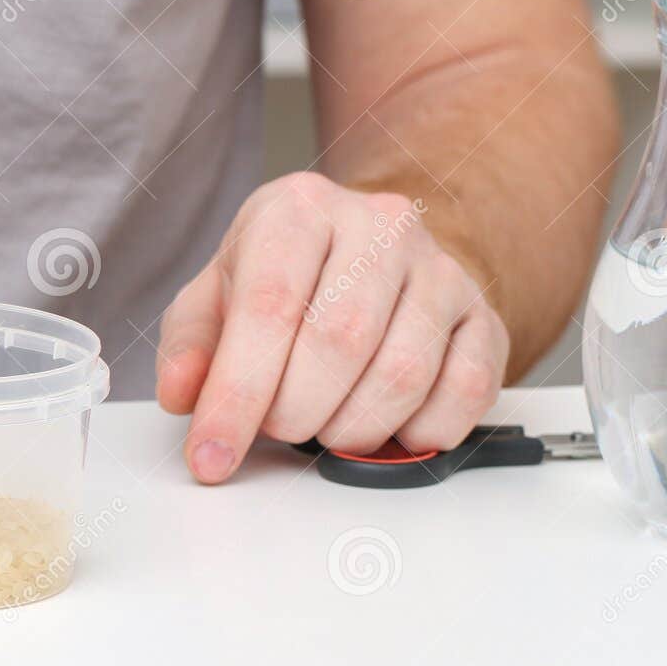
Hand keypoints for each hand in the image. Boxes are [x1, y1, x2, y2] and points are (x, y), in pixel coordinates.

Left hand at [155, 172, 509, 483]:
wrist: (371, 253)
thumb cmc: (285, 278)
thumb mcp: (218, 295)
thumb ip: (192, 343)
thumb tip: (183, 393)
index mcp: (298, 210)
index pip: (269, 308)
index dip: (237, 394)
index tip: (212, 455)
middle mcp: (379, 225)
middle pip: (340, 342)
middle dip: (295, 412)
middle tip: (277, 427)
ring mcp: (440, 268)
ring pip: (403, 373)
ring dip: (352, 429)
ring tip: (324, 426)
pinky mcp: (484, 314)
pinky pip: (466, 391)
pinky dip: (418, 432)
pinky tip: (386, 426)